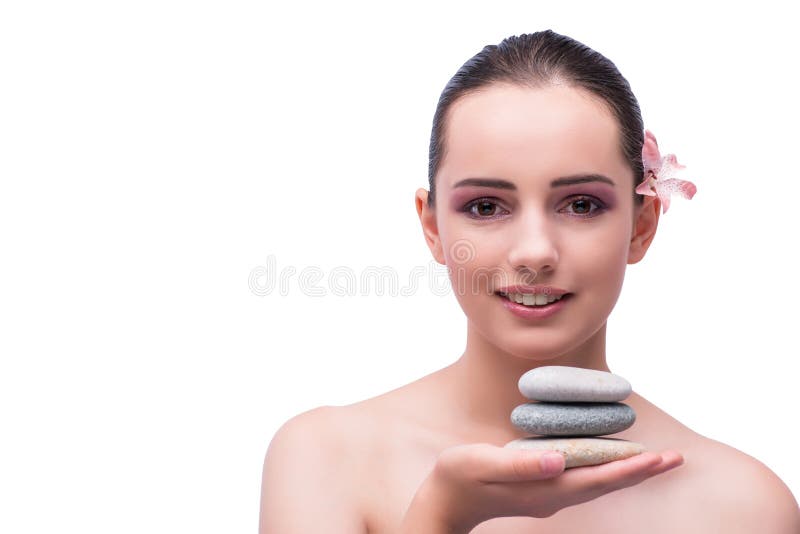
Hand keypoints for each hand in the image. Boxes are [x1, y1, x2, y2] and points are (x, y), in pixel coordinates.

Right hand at [402, 443, 683, 532]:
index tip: (660, 458)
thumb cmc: (459, 478)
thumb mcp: (483, 464)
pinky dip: (605, 469)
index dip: (630, 468)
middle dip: (641, 471)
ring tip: (654, 460)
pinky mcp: (540, 488)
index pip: (598, 478)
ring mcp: (548, 494)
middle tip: (675, 458)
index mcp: (544, 488)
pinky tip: (608, 459)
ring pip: (598, 483)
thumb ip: (520, 463)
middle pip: (606, 484)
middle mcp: (553, 495)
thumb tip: (558, 459)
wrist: (443, 502)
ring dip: (627, 471)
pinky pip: (583, 479)